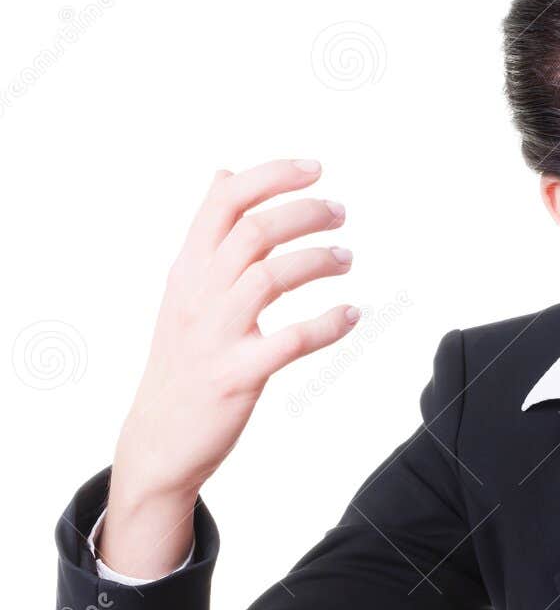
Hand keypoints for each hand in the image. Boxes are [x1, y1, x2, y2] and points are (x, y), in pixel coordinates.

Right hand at [99, 159, 359, 577]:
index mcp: (188, 271)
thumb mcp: (185, 288)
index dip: (270, 177)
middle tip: (341, 212)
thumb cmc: (183, 358)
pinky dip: (327, 325)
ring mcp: (215, 336)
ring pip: (269, 277)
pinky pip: (288, 342)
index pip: (223, 203)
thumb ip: (209, 233)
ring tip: (348, 258)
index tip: (315, 168)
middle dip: (304, 213)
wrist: (157, 441)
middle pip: (253, 232)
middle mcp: (197, 296)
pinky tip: (352, 316)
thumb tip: (224, 172)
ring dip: (318, 260)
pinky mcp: (235, 377)